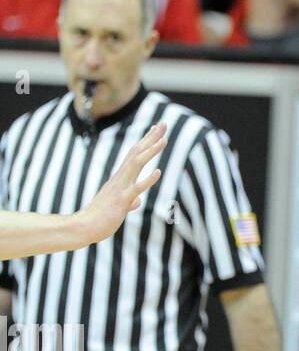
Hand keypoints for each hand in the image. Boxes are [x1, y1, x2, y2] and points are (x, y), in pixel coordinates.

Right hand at [73, 124, 165, 245]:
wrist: (83, 227)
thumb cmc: (100, 219)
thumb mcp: (118, 208)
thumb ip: (129, 202)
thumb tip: (137, 201)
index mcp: (120, 179)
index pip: (134, 155)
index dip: (146, 142)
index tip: (156, 130)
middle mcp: (120, 179)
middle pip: (137, 153)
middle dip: (151, 138)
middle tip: (163, 123)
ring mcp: (121, 188)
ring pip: (137, 164)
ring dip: (151, 151)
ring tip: (164, 139)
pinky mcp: (121, 200)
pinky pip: (136, 188)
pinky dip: (148, 179)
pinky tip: (158, 172)